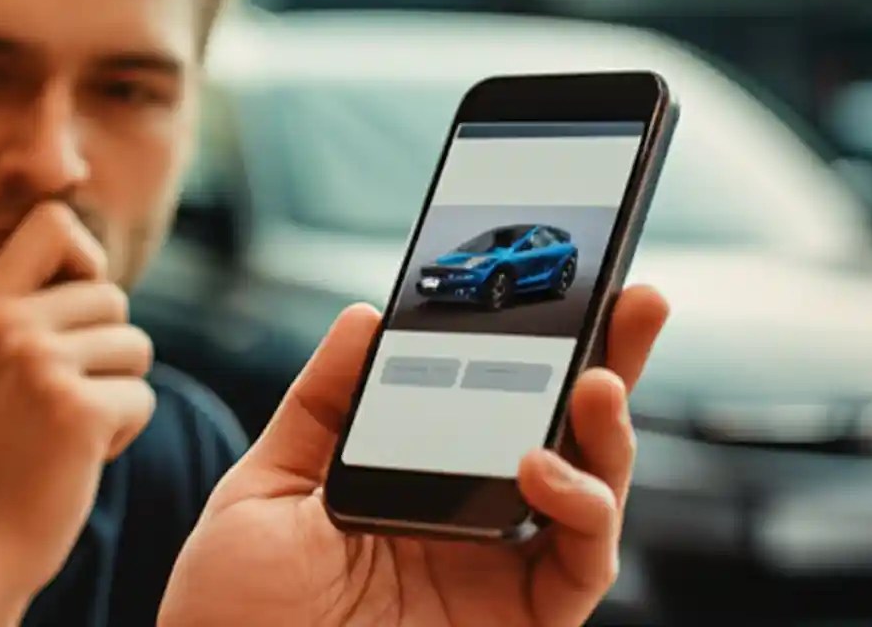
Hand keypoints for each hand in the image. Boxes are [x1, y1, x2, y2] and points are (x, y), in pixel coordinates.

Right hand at [0, 203, 155, 624]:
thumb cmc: (1, 447)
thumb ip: (34, 306)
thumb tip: (96, 259)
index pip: (55, 221)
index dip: (85, 260)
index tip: (75, 313)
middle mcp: (6, 324)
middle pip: (113, 296)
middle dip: (108, 351)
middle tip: (59, 401)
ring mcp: (38, 365)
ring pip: (136, 347)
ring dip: (118, 392)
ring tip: (64, 428)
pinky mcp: (75, 410)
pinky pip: (142, 397)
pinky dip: (123, 431)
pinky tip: (77, 456)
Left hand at [159, 286, 668, 626]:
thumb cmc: (236, 603)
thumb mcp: (266, 485)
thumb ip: (321, 405)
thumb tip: (364, 315)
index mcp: (418, 477)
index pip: (491, 401)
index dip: (531, 347)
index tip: (553, 279)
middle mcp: (473, 518)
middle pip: (561, 434)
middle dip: (609, 363)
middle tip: (636, 298)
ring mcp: (502, 570)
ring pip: (594, 491)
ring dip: (609, 431)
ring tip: (596, 381)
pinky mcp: (523, 621)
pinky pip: (583, 564)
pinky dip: (582, 510)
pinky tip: (541, 468)